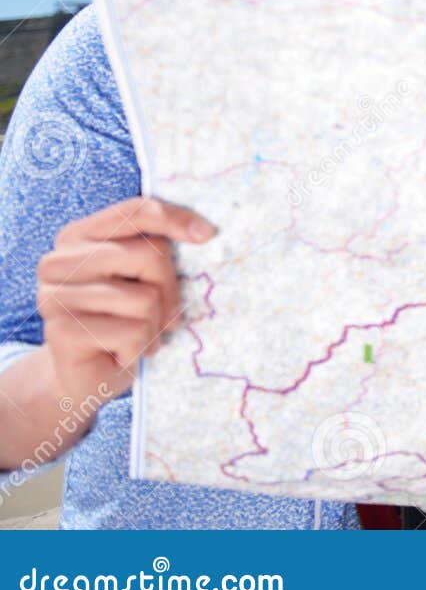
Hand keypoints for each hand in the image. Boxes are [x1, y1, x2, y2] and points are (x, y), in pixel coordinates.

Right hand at [35, 198, 214, 408]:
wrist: (86, 377)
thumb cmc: (121, 320)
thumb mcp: (138, 277)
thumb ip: (154, 251)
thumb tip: (203, 232)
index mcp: (77, 237)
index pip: (134, 212)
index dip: (175, 218)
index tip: (207, 235)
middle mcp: (58, 262)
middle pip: (151, 255)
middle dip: (170, 289)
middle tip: (162, 314)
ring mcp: (55, 297)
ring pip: (145, 298)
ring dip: (154, 325)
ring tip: (137, 336)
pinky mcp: (62, 331)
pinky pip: (133, 331)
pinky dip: (141, 347)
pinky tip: (123, 353)